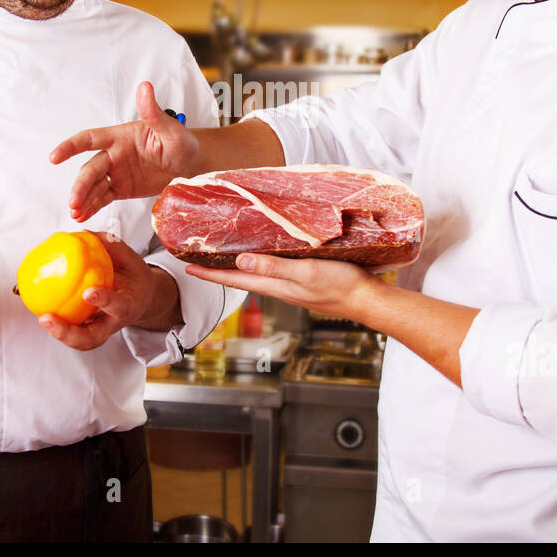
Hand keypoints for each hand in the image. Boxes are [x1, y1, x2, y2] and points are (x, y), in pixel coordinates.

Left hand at [38, 233, 178, 350]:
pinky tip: (41, 309)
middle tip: (48, 319)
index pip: (118, 306)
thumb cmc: (134, 278)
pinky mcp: (89, 328)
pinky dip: (56, 324)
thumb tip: (84, 232)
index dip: (104, 301)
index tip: (89, 292)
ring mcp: (100, 329)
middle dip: (69, 333)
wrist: (141, 299)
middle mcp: (113, 323)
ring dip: (59, 333)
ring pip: (81, 340)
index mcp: (129, 305)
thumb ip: (112, 247)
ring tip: (42, 318)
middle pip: (93, 339)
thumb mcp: (131, 260)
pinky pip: (72, 329)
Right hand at [49, 81, 198, 221]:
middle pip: (90, 169)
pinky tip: (82, 216)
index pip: (90, 139)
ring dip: (82, 198)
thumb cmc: (181, 143)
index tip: (55, 157)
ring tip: (75, 213)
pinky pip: (103, 198)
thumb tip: (144, 87)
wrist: (190, 166)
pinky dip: (92, 207)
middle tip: (74, 202)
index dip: (71, 146)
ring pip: (93, 186)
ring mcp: (116, 173)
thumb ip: (153, 113)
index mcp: (120, 137)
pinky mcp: (121, 189)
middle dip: (80, 186)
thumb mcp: (171, 129)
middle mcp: (114, 154)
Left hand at [186, 253, 378, 321]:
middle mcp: (281, 288)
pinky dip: (262, 264)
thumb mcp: (305, 273)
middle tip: (200, 259)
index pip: (235, 279)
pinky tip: (267, 256)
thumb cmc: (341, 286)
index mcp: (277, 286)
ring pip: (258, 275)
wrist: (368, 300)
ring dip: (240, 267)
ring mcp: (293, 287)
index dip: (211, 274)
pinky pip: (275, 272)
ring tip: (226, 256)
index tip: (188, 268)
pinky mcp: (306, 281)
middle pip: (242, 278)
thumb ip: (274, 267)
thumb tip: (240, 261)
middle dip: (220, 269)